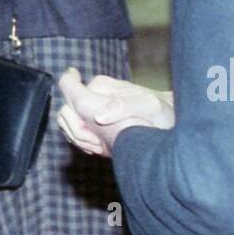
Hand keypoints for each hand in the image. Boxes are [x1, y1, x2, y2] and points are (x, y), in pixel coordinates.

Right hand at [57, 69, 173, 154]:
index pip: (68, 90)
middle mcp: (93, 93)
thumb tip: (98, 116)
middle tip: (98, 147)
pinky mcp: (94, 121)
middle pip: (65, 112)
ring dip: (80, 140)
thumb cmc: (160, 112)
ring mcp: (92, 107)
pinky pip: (76, 132)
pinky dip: (83, 143)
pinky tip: (100, 149)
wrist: (168, 120)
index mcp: (100, 85)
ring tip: (101, 149)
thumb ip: (123, 106)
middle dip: (77, 133)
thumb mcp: (148, 107)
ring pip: (68, 123)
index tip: (90, 131)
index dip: (73, 114)